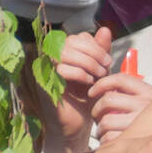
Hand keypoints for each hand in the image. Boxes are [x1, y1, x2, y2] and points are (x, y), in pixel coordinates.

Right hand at [54, 27, 113, 148]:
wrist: (79, 123)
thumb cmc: (88, 96)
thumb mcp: (99, 71)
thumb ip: (101, 51)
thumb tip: (105, 29)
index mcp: (64, 53)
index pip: (79, 37)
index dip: (96, 46)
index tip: (108, 61)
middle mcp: (51, 57)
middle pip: (72, 41)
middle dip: (94, 53)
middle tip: (106, 68)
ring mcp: (44, 69)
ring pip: (65, 53)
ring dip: (88, 63)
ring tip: (99, 76)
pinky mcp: (43, 83)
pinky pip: (61, 69)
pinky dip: (80, 74)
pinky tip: (89, 84)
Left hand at [89, 73, 151, 143]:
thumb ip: (134, 93)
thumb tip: (106, 90)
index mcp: (150, 93)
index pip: (120, 79)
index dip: (101, 84)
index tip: (93, 92)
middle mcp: (147, 105)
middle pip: (108, 100)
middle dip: (96, 110)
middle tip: (97, 116)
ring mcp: (141, 123)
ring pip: (106, 121)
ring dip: (99, 128)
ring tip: (103, 131)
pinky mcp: (134, 140)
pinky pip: (109, 138)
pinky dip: (104, 140)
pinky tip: (109, 140)